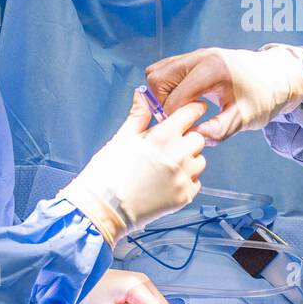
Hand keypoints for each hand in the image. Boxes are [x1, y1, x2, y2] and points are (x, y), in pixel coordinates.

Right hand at [60, 90, 207, 243]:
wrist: (103, 209)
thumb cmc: (108, 173)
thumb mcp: (122, 138)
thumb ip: (139, 114)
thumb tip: (143, 94)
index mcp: (163, 137)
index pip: (191, 113)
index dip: (192, 109)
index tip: (191, 111)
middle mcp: (178, 156)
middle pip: (198, 138)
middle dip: (187, 138)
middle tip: (170, 145)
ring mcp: (183, 178)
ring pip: (200, 161)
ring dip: (189, 160)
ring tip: (166, 166)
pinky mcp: (184, 196)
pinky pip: (196, 182)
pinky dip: (186, 180)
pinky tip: (166, 181)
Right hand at [144, 46, 302, 143]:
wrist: (278, 77)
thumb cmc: (264, 96)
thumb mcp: (244, 118)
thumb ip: (219, 130)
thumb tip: (193, 137)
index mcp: (212, 69)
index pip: (174, 95)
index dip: (171, 118)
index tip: (179, 131)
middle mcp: (200, 57)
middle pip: (157, 78)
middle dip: (160, 103)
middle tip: (175, 121)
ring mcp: (196, 55)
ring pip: (158, 72)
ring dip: (161, 94)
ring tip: (178, 113)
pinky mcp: (195, 59)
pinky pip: (167, 70)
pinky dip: (166, 87)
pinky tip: (181, 103)